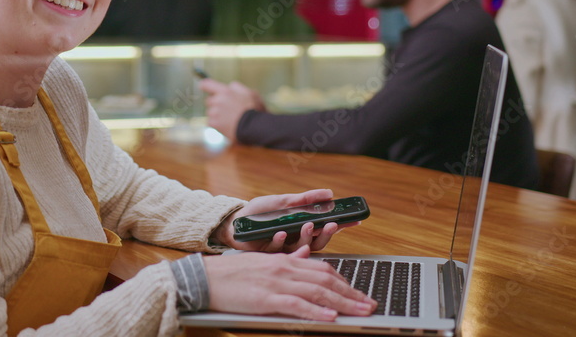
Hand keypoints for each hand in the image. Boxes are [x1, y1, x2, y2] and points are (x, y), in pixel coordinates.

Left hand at [199, 78, 265, 141]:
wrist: (254, 128)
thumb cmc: (254, 110)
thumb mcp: (250, 93)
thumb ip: (237, 87)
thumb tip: (230, 86)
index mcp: (225, 91)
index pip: (207, 84)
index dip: (204, 85)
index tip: (202, 86)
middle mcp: (217, 101)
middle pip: (209, 100)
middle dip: (215, 104)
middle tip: (227, 109)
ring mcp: (214, 113)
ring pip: (210, 112)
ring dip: (216, 115)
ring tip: (229, 119)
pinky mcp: (213, 124)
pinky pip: (210, 122)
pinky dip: (217, 124)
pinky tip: (227, 125)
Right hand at [204, 245, 376, 320]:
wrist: (205, 278)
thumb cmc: (231, 274)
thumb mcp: (262, 263)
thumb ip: (284, 262)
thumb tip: (304, 257)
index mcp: (284, 260)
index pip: (323, 269)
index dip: (345, 281)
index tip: (359, 293)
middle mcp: (284, 268)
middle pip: (326, 280)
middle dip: (352, 293)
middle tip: (370, 305)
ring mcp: (276, 283)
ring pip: (317, 292)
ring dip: (344, 303)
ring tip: (361, 312)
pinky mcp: (266, 298)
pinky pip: (296, 305)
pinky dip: (315, 312)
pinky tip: (330, 317)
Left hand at [214, 189, 359, 252]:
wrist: (235, 221)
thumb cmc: (259, 211)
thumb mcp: (283, 201)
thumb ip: (305, 199)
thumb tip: (328, 193)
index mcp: (301, 226)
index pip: (326, 227)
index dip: (341, 224)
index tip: (354, 219)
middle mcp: (296, 239)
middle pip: (319, 242)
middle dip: (327, 234)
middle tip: (331, 224)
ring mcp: (285, 249)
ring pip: (304, 249)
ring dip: (307, 238)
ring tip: (307, 224)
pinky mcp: (271, 256)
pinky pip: (281, 252)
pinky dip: (281, 241)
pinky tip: (279, 233)